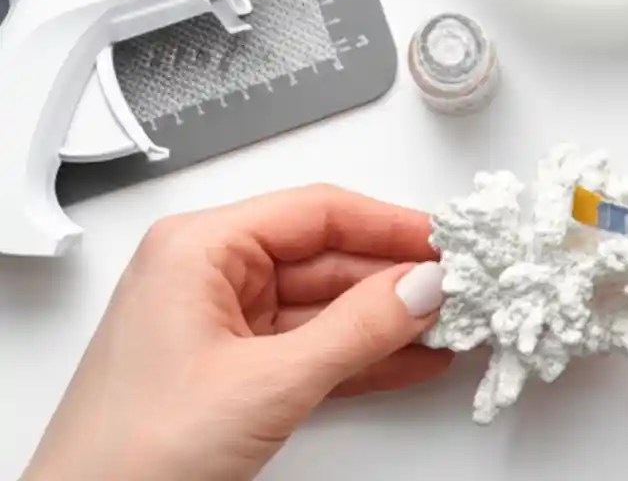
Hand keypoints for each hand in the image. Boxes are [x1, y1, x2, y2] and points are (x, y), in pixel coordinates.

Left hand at [24, 185, 449, 480]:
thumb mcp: (267, 381)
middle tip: (459, 291)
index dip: (389, 224)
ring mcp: (222, 324)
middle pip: (326, 257)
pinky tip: (412, 359)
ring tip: (449, 326)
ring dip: (387, 321)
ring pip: (325, 306)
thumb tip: (422, 287)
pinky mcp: (235, 370)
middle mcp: (208, 275)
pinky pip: (315, 347)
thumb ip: (356, 330)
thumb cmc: (132, 453)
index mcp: (198, 249)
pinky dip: (363, 356)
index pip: (315, 212)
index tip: (446, 243)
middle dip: (394, 278)